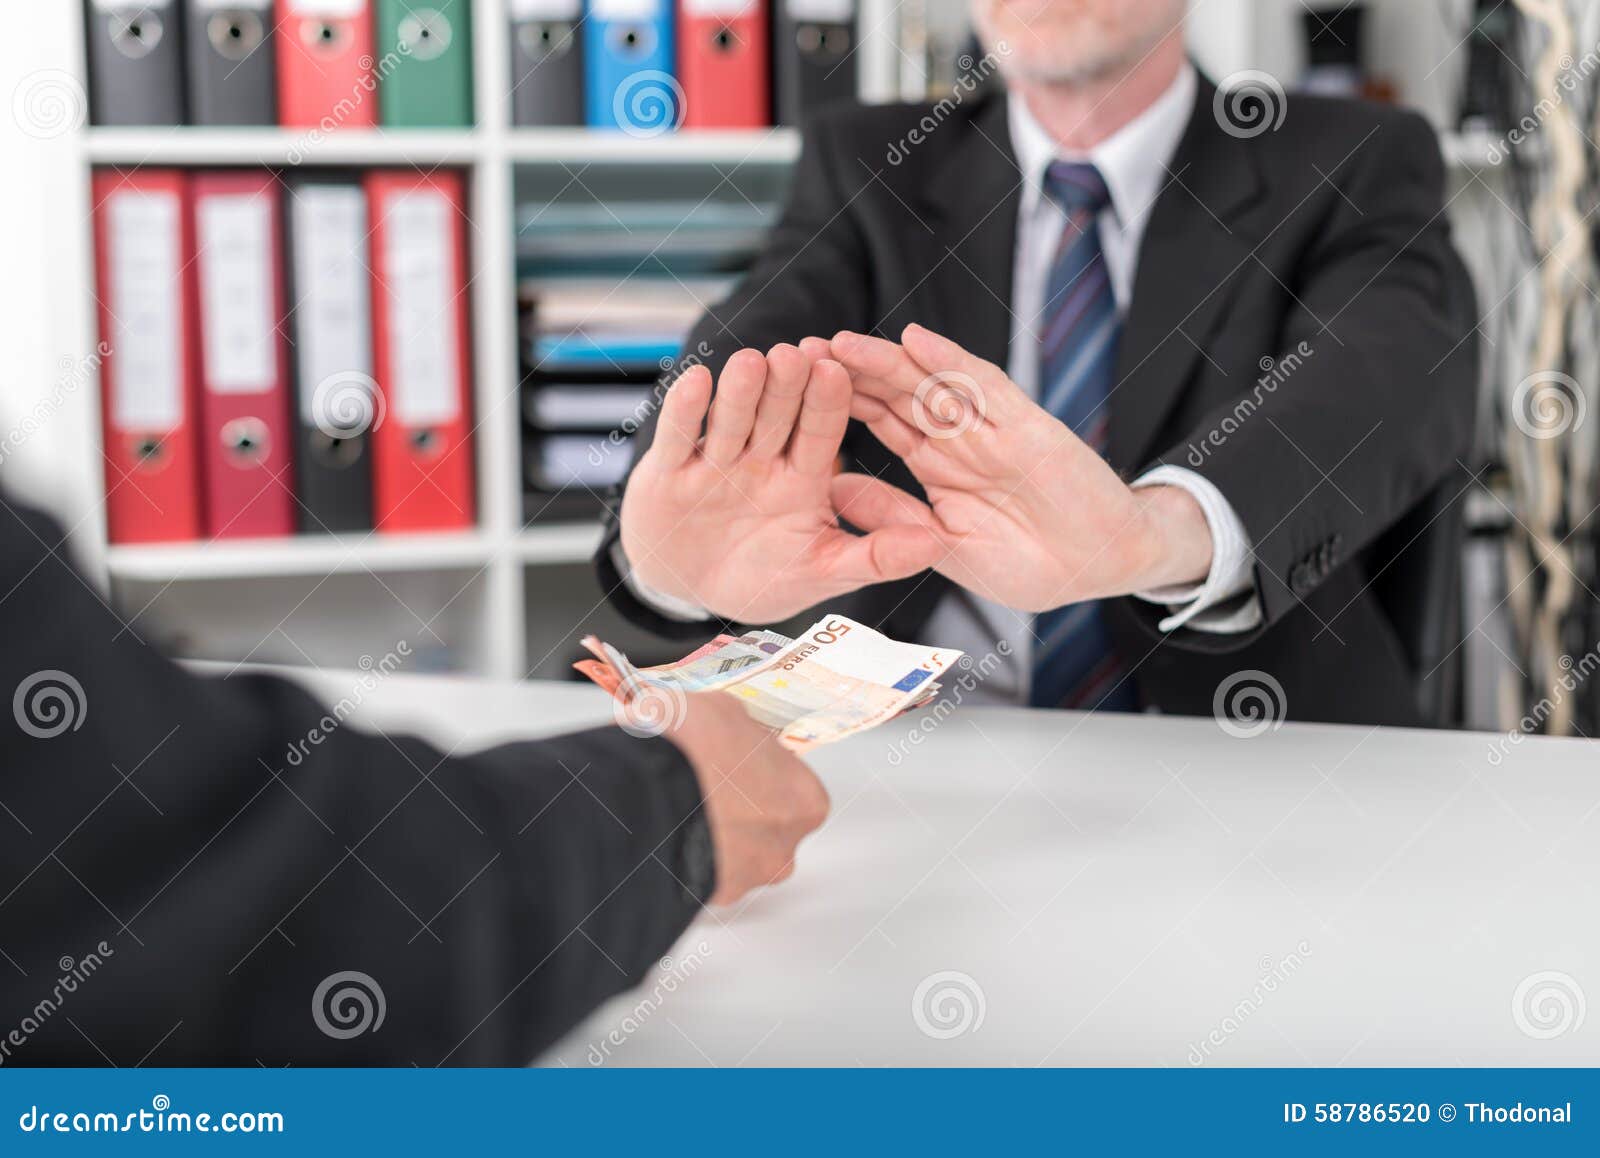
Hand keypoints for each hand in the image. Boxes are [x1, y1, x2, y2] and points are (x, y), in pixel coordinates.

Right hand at [620, 345, 941, 622]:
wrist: (691, 592)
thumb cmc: (762, 578)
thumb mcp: (822, 571)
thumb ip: (876, 557)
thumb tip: (936, 545)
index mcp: (803, 475)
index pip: (820, 430)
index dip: (828, 401)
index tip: (839, 372)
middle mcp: (760, 458)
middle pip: (776, 414)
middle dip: (786, 386)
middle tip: (798, 354)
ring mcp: (713, 460)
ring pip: (730, 418)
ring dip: (740, 392)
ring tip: (751, 362)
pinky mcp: (667, 471)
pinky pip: (677, 437)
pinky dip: (685, 411)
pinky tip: (696, 381)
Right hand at [666, 693, 829, 904]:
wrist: (639, 795)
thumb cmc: (690, 753)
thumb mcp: (722, 709)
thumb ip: (740, 729)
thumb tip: (732, 732)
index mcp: (804, 800)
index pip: (792, 787)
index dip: (758, 771)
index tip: (732, 763)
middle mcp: (782, 848)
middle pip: (766, 828)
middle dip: (737, 810)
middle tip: (703, 786)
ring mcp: (743, 879)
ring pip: (730, 857)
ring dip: (708, 837)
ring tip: (674, 807)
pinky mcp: (701, 897)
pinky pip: (695, 875)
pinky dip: (681, 857)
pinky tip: (660, 831)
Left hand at [828, 324, 1213, 611]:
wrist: (1101, 567)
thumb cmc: (1030, 562)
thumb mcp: (944, 544)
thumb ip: (892, 515)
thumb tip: (829, 491)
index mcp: (938, 466)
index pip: (882, 424)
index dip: (839, 404)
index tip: (792, 390)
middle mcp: (960, 438)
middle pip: (897, 395)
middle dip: (851, 373)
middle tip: (800, 351)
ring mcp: (991, 428)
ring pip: (931, 384)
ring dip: (886, 361)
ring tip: (841, 342)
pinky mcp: (1025, 426)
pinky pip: (983, 387)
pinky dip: (950, 362)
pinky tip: (915, 341)